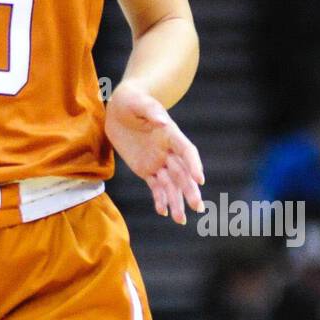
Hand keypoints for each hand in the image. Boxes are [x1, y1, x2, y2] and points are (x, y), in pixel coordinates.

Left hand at [105, 79, 204, 223]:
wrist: (120, 107)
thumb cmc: (132, 100)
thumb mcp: (139, 102)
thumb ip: (151, 111)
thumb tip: (162, 121)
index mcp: (170, 134)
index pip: (187, 151)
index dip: (194, 165)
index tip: (200, 180)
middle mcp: (168, 150)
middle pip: (182, 173)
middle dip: (190, 190)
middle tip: (198, 207)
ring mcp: (158, 161)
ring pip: (170, 184)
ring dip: (176, 200)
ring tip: (181, 219)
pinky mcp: (145, 169)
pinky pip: (155, 186)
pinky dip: (160, 199)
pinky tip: (164, 212)